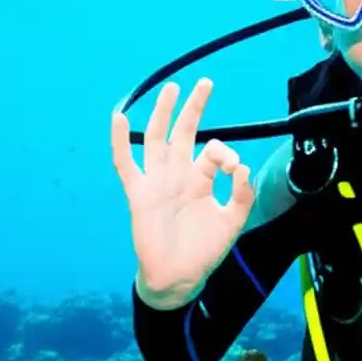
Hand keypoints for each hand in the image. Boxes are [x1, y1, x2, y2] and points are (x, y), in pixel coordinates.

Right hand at [111, 78, 254, 308]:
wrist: (179, 277)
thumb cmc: (203, 250)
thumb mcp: (232, 221)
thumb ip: (242, 195)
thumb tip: (243, 167)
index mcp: (200, 179)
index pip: (212, 151)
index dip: (225, 152)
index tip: (234, 167)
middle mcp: (178, 175)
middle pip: (183, 133)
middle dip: (193, 108)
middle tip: (205, 82)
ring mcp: (157, 181)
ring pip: (156, 139)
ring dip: (162, 113)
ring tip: (171, 89)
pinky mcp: (139, 194)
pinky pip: (125, 164)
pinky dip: (120, 141)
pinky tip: (118, 118)